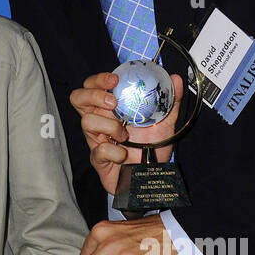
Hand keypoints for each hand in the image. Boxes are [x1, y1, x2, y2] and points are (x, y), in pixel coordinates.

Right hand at [69, 71, 183, 195]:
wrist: (152, 175)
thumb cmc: (152, 148)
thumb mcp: (165, 121)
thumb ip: (170, 100)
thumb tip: (176, 79)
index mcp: (110, 108)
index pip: (92, 86)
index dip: (98, 79)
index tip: (114, 80)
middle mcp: (100, 120)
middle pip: (78, 98)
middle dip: (93, 95)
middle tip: (113, 103)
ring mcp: (96, 139)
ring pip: (87, 122)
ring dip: (110, 126)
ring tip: (125, 135)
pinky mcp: (98, 158)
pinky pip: (99, 150)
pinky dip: (114, 151)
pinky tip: (123, 154)